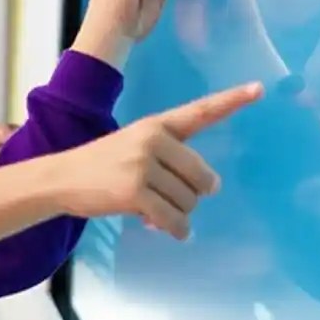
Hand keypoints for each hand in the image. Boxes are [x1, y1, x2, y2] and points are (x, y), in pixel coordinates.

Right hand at [53, 82, 263, 239]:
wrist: (61, 178)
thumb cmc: (101, 166)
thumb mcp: (132, 149)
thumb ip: (167, 164)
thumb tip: (196, 204)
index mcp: (155, 125)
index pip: (199, 112)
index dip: (231, 101)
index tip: (258, 89)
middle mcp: (152, 141)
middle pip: (203, 178)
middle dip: (192, 195)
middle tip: (169, 198)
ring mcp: (143, 166)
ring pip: (189, 202)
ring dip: (178, 214)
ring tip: (153, 209)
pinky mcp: (135, 193)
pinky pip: (174, 220)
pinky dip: (175, 230)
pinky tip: (166, 230)